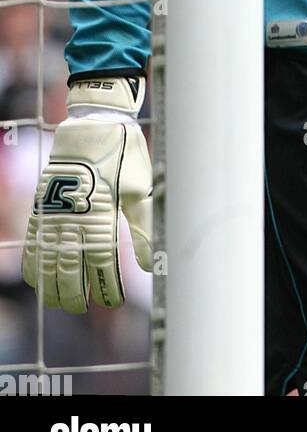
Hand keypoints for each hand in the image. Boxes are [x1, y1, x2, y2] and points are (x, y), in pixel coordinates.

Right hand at [22, 76, 152, 311]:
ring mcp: (53, 212)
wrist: (93, 123)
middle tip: (83, 308)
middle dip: (76, 293)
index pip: (102, 262)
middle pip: (70, 268)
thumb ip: (143, 227)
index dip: (107, 287)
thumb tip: (149, 264)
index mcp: (101, 213)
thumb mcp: (140, 188)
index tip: (112, 302)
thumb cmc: (123, 153)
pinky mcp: (41, 205)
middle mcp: (73, 217)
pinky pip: (32, 241)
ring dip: (53, 285)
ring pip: (48, 260)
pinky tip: (37, 280)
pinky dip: (33, 263)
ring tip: (62, 303)